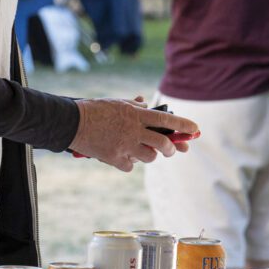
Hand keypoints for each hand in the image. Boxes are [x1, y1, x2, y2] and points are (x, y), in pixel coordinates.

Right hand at [70, 96, 198, 172]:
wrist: (72, 122)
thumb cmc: (94, 110)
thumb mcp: (117, 102)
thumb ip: (134, 105)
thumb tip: (146, 103)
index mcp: (136, 114)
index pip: (166, 119)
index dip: (183, 124)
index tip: (195, 129)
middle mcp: (133, 130)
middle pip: (163, 143)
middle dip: (171, 148)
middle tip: (171, 150)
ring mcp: (125, 146)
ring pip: (149, 157)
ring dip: (150, 156)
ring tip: (141, 151)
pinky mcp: (115, 158)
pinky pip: (131, 166)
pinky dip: (129, 163)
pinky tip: (122, 156)